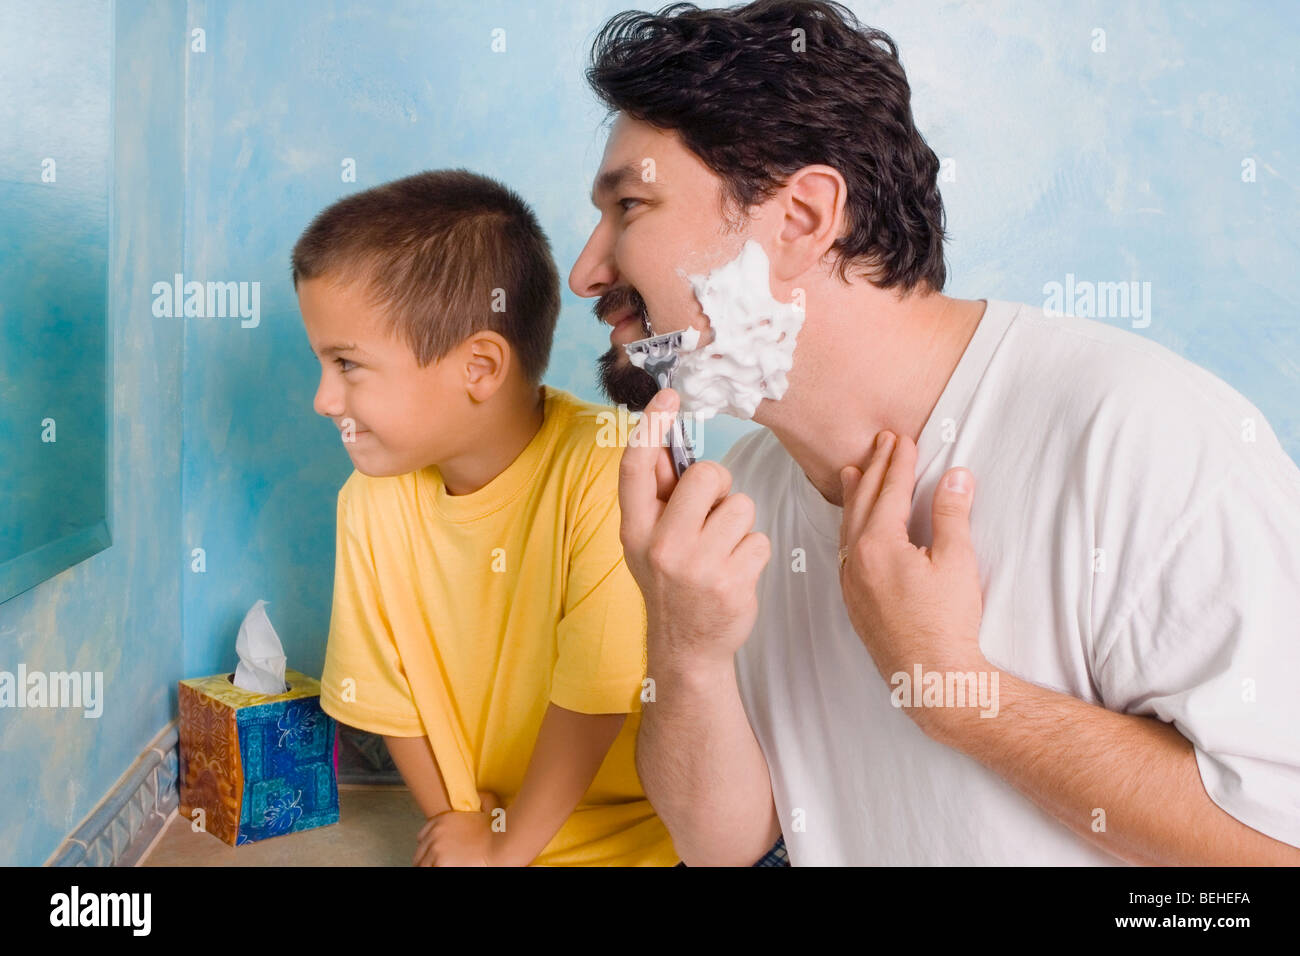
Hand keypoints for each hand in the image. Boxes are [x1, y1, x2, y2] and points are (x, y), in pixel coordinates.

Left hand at [414, 790, 506, 865]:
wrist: (501, 847)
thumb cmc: (498, 833)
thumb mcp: (491, 809)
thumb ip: (484, 799)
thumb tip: (481, 793)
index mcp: (442, 820)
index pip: (422, 836)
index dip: (428, 846)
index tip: (434, 852)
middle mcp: (435, 834)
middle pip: (420, 853)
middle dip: (428, 859)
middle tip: (439, 863)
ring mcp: (436, 850)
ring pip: (422, 864)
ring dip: (431, 865)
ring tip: (443, 865)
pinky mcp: (440, 864)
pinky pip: (430, 870)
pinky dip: (436, 869)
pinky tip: (447, 868)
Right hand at [618, 388, 771, 669]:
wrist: (687, 648)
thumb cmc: (671, 582)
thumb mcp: (648, 539)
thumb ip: (656, 495)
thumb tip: (664, 442)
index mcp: (635, 529)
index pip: (637, 467)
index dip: (653, 426)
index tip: (669, 396)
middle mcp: (662, 545)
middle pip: (708, 474)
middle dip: (718, 487)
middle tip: (709, 517)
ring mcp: (698, 566)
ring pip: (741, 505)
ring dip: (738, 524)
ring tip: (721, 552)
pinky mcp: (732, 582)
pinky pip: (759, 537)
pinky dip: (753, 552)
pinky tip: (735, 573)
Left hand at [838, 431, 986, 730]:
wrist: (933, 678)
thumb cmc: (948, 623)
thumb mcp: (957, 561)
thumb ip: (952, 514)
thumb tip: (955, 475)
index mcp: (879, 546)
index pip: (888, 491)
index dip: (898, 462)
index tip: (903, 439)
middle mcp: (856, 561)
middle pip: (862, 502)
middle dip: (873, 469)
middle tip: (881, 442)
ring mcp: (852, 582)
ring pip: (847, 527)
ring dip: (854, 496)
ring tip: (852, 472)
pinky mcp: (855, 601)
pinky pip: (845, 551)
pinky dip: (849, 527)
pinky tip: (854, 526)